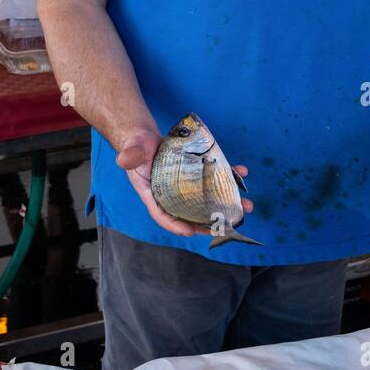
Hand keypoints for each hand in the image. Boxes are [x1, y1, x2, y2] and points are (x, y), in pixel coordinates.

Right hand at [116, 128, 251, 237]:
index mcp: (153, 195)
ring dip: (228, 201)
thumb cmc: (136, 147)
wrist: (145, 139)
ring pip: (208, 198)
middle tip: (231, 224)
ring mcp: (186, 185)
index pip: (163, 215)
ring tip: (246, 204)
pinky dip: (229, 176)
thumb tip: (124, 160)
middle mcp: (172, 195)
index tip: (191, 231)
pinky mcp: (196, 173)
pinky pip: (214, 178)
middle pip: (192, 213)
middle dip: (212, 221)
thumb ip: (130, 156)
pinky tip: (242, 172)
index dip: (176, 225)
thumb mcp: (132, 151)